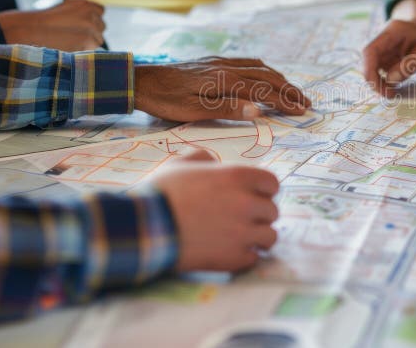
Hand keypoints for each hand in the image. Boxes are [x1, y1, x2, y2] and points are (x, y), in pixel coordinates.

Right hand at [0, 0, 104, 50]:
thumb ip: (79, 14)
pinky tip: (71, 50)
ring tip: (70, 44)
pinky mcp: (88, 43)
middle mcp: (91, 14)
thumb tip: (90, 25)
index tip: (85, 25)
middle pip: (101, 27)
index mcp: (84, 4)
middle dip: (92, 32)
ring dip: (89, 43)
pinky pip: (94, 50)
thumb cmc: (41, 23)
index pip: (100, 11)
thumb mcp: (62, 10)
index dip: (92, 19)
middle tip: (75, 37)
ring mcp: (91, 29)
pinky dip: (85, 52)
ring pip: (98, 40)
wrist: (28, 31)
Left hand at [134, 57, 311, 122]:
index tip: (302, 111)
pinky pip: (247, 63)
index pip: (263, 92)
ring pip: (259, 68)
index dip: (285, 102)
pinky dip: (264, 70)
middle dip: (289, 90)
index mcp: (225, 81)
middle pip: (267, 78)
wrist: (141, 80)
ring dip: (280, 79)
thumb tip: (258, 111)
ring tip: (293, 91)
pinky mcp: (213, 61)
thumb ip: (226, 109)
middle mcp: (227, 68)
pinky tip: (266, 74)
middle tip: (307, 102)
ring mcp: (221, 62)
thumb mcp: (193, 110)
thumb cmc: (165, 100)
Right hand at [153, 150, 278, 271]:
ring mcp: (243, 232)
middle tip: (241, 219)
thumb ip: (203, 158)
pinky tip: (229, 251)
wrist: (143, 229)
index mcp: (237, 176)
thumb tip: (214, 162)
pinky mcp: (235, 258)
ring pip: (269, 236)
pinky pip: (255, 258)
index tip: (252, 196)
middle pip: (272, 211)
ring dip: (257, 237)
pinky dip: (245, 256)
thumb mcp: (180, 164)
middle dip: (259, 214)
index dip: (263, 190)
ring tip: (240, 237)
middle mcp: (246, 203)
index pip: (272, 184)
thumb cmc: (160, 193)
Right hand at [362, 0, 415, 95]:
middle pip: (366, 63)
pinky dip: (382, 83)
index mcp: (388, 34)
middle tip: (390, 95)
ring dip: (378, 84)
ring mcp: (376, 52)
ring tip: (393, 93)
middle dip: (374, 83)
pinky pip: (376, 73)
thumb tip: (391, 80)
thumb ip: (410, 64)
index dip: (369, 71)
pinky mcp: (378, 59)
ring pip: (370, 71)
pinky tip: (392, 88)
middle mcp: (377, 42)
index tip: (379, 87)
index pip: (370, 51)